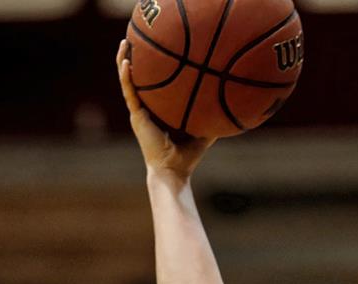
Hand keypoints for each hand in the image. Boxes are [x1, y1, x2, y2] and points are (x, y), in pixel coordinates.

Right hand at [118, 40, 214, 181]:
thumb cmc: (188, 155)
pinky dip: (127, 77)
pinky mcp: (137, 117)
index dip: (151, 67)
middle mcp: (146, 109)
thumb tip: (234, 99)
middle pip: (137, 78)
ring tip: (124, 42)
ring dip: (124, 61)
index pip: (153, 85)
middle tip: (135, 37)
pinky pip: (130, 92)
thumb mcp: (205, 129)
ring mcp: (139, 112)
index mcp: (158, 111)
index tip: (155, 48)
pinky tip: (126, 61)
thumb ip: (213, 113)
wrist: (174, 171)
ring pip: (128, 81)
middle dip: (135, 57)